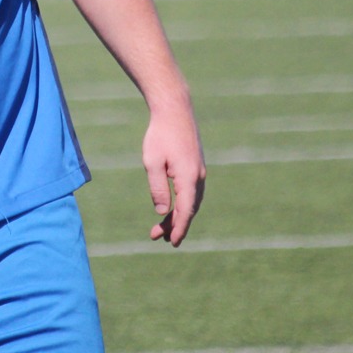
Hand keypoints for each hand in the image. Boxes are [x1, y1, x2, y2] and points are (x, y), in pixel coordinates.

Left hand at [142, 109, 203, 245]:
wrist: (174, 109)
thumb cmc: (160, 134)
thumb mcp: (152, 162)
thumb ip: (157, 188)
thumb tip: (162, 211)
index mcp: (189, 177)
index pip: (186, 211)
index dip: (179, 228)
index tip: (173, 242)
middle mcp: (199, 176)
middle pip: (189, 209)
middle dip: (175, 225)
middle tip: (156, 237)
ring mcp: (199, 171)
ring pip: (191, 201)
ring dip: (178, 215)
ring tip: (161, 228)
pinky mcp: (196, 166)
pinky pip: (192, 192)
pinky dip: (183, 203)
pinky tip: (171, 208)